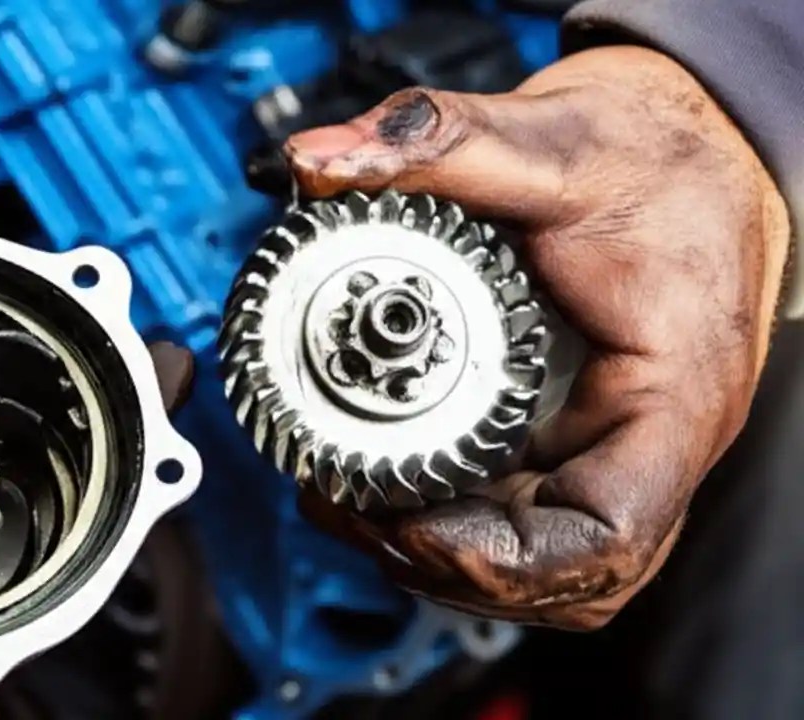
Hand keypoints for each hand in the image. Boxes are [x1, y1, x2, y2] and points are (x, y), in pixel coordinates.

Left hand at [283, 46, 789, 629]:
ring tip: (358, 505)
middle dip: (452, 560)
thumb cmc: (656, 154)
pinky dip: (465, 520)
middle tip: (350, 507)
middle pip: (566, 570)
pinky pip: (534, 515)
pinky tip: (394, 482)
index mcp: (675, 392)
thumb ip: (435, 142)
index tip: (409, 525)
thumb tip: (318, 161)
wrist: (697, 141)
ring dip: (454, 553)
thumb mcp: (549, 142)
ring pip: (548, 557)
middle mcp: (656, 440)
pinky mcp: (588, 436)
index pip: (609, 535)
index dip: (506, 561)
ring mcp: (623, 445)